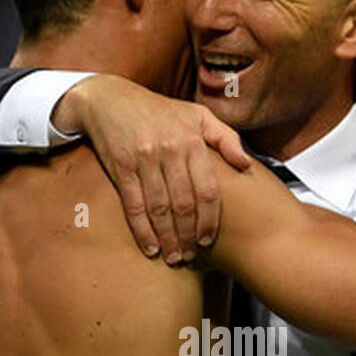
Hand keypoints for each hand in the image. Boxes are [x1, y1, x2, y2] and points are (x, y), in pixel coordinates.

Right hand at [54, 75, 250, 262]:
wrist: (109, 99)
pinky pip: (134, 204)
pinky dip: (143, 230)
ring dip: (168, 238)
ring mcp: (144, 159)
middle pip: (185, 204)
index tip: (208, 239)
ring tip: (174, 257)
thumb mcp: (196, 115)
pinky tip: (150, 248)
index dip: (210, 219)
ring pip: (160, 208)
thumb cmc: (159, 111)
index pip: (208, 189)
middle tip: (190, 255)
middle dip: (189, 234)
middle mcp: (170, 150)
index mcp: (192, 140)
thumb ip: (225, 137)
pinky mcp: (121, 166)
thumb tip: (246, 164)